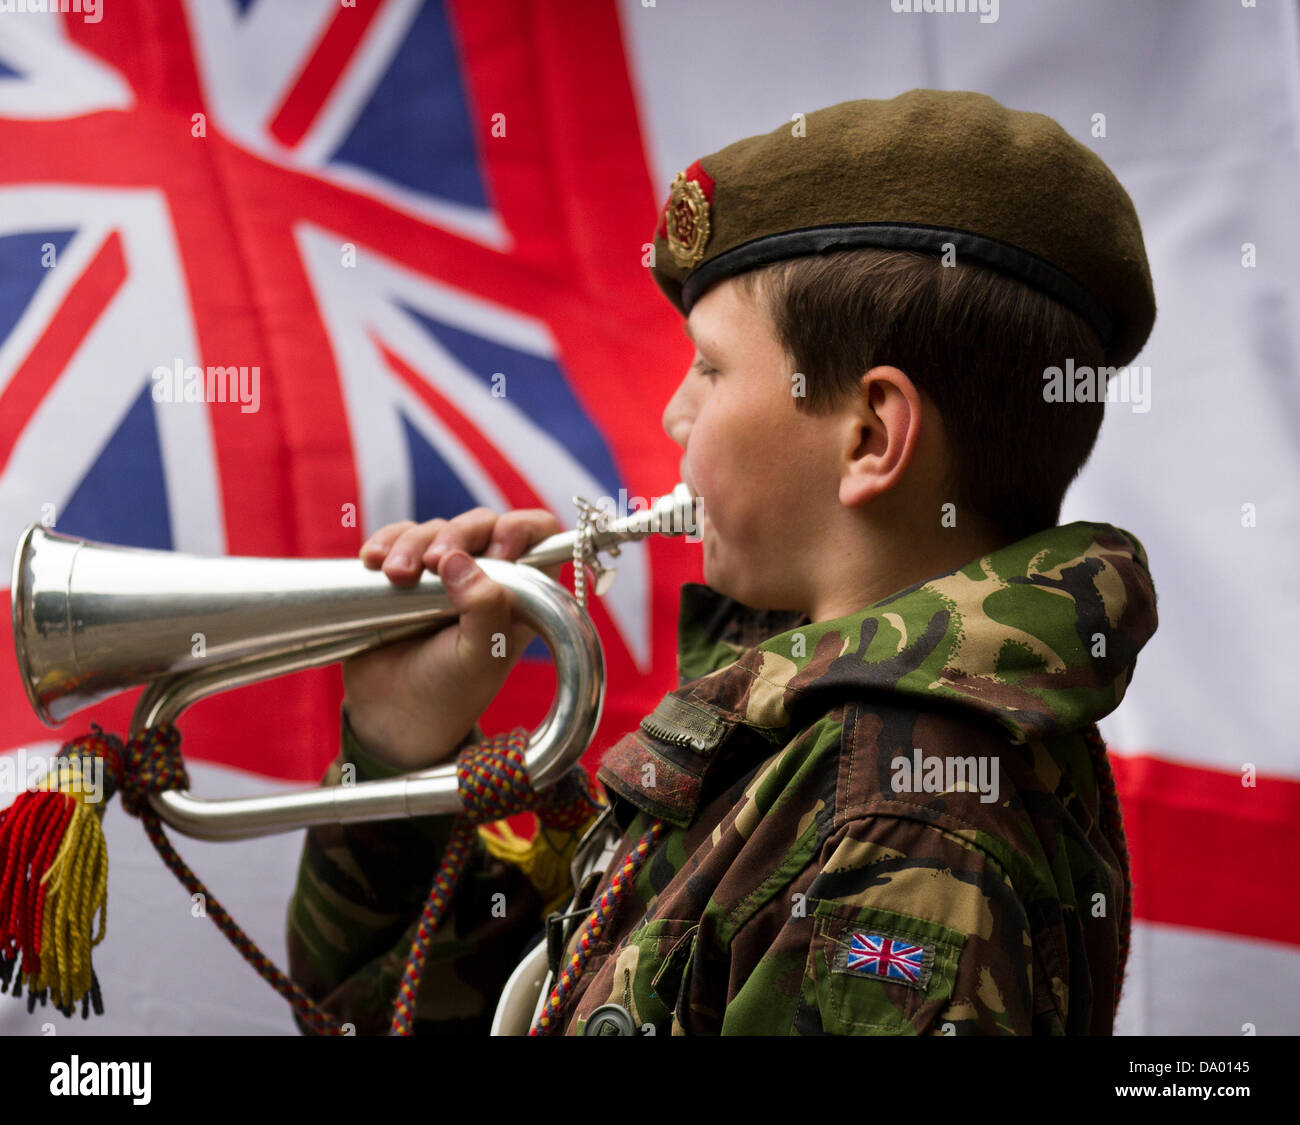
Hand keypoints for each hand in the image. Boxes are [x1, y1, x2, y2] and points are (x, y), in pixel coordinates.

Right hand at [342, 506, 563, 770]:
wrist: (393, 717)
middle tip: (432, 564)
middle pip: (482, 523)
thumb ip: (484, 609)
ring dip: (412, 544)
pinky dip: (385, 543)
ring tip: (394, 576)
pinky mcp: (405, 572)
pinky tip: (373, 562)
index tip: (497, 551)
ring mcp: (444, 573)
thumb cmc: (450, 692)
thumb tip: (457, 560)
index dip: (523, 529)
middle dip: (456, 535)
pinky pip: (398, 537)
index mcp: (521, 593)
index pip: (539, 534)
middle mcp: (487, 577)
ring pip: (436, 529)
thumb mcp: (480, 657)